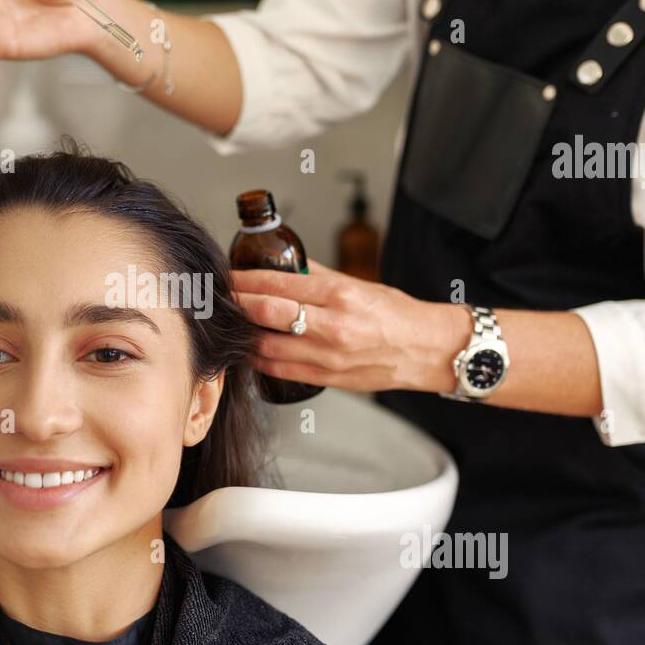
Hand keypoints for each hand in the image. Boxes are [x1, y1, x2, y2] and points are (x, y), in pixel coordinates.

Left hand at [229, 259, 463, 393]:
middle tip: (219, 298)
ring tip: (229, 324)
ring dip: (242, 334)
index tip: (228, 276)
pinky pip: (280, 370)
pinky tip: (248, 349)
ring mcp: (328, 356)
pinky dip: (258, 360)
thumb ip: (319, 276)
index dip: (245, 280)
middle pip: (266, 313)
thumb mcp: (359, 284)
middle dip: (236, 304)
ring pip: (267, 346)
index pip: (278, 284)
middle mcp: (332, 325)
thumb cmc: (397, 315)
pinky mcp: (327, 378)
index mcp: (340, 295)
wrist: (426, 350)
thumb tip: (286, 266)